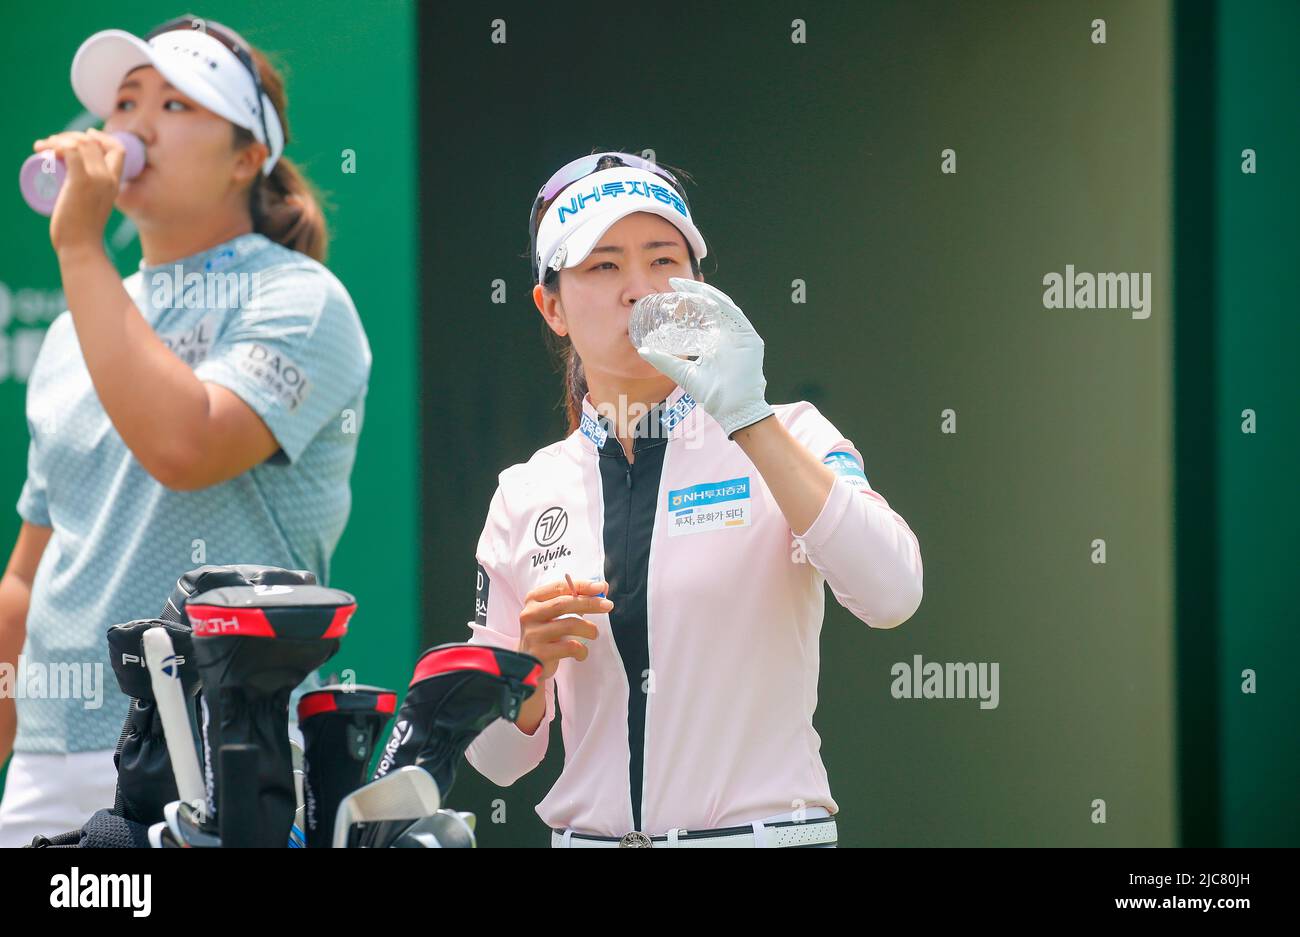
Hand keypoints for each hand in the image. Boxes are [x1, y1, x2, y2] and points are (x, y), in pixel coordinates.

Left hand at [32, 128, 126, 255]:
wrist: (81, 247)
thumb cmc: (83, 233)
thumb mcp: (94, 207)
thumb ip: (92, 199)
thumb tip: (78, 194)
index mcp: (115, 183)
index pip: (118, 149)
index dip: (102, 137)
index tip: (83, 137)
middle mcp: (109, 178)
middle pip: (93, 142)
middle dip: (69, 136)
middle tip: (51, 145)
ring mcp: (97, 179)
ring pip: (80, 143)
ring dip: (58, 138)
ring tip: (43, 147)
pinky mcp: (81, 181)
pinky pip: (71, 151)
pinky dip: (57, 144)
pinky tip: (46, 147)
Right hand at [517, 578, 611, 681]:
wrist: (530, 662)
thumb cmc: (547, 633)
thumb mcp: (557, 614)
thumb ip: (577, 599)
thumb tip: (603, 588)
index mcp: (533, 599)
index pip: (559, 587)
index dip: (581, 585)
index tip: (600, 587)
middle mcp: (529, 614)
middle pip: (563, 604)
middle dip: (589, 603)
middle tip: (607, 605)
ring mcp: (533, 634)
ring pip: (569, 625)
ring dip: (589, 628)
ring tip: (594, 634)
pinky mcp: (539, 653)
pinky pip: (570, 647)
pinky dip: (582, 650)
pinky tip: (581, 653)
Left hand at [637, 276, 774, 437]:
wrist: (732, 410)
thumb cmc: (712, 395)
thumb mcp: (683, 373)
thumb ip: (664, 361)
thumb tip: (642, 350)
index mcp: (714, 342)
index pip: (700, 316)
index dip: (686, 302)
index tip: (668, 291)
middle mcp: (727, 335)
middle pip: (711, 307)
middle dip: (694, 293)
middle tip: (675, 283)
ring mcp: (739, 336)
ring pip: (723, 307)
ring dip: (706, 294)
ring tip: (688, 286)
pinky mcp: (750, 338)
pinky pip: (735, 315)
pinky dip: (721, 304)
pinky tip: (707, 297)